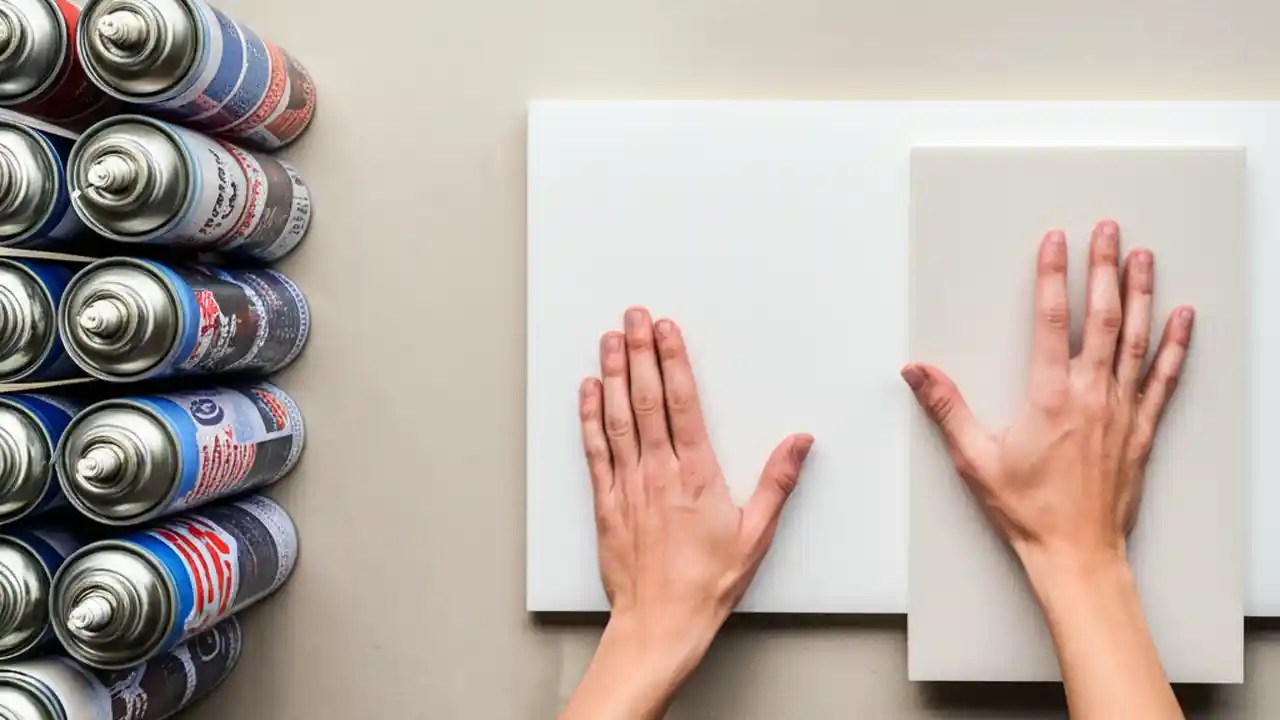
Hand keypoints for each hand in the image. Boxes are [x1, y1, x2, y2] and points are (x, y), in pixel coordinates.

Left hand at [562, 307, 812, 719]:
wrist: (661, 623)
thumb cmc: (707, 584)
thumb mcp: (756, 534)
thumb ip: (777, 482)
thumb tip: (799, 442)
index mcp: (697, 475)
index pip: (682, 403)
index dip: (673, 360)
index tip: (667, 329)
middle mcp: (659, 472)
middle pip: (646, 399)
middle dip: (640, 352)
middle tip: (634, 316)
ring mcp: (628, 485)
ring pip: (617, 416)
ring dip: (613, 373)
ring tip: (610, 339)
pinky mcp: (606, 502)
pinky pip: (595, 450)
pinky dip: (589, 416)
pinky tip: (588, 390)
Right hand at [902, 220, 1190, 718]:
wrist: (1076, 553)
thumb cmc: (1028, 510)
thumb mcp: (974, 458)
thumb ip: (946, 408)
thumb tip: (917, 371)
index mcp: (1051, 396)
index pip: (1052, 321)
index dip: (1053, 276)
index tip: (1054, 243)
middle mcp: (1092, 395)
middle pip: (1102, 317)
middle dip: (1104, 269)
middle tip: (1107, 231)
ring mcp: (1122, 410)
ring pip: (1136, 339)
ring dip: (1141, 294)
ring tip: (1144, 257)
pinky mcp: (1140, 428)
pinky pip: (1163, 377)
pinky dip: (1174, 345)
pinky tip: (1183, 319)